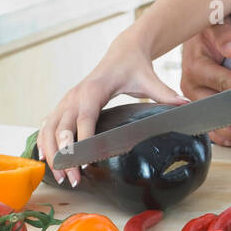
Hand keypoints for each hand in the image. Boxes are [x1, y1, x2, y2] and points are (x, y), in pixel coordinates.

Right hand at [38, 30, 192, 185]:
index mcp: (94, 89)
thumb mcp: (150, 79)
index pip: (85, 118)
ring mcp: (67, 99)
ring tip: (58, 176)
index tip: (83, 161)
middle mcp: (76, 94)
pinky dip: (44, 143)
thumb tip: (185, 104)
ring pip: (49, 128)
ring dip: (50, 152)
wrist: (123, 52)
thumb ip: (165, 93)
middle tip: (72, 178)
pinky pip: (48, 125)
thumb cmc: (134, 67)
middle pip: (62, 127)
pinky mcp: (64, 104)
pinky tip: (47, 160)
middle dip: (64, 154)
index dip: (82, 140)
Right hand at [180, 17, 230, 149]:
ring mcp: (192, 97)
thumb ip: (224, 35)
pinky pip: (208, 123)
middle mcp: (190, 85)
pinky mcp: (196, 104)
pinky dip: (223, 134)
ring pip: (212, 120)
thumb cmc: (210, 30)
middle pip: (217, 107)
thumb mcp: (217, 24)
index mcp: (195, 66)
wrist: (198, 35)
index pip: (223, 83)